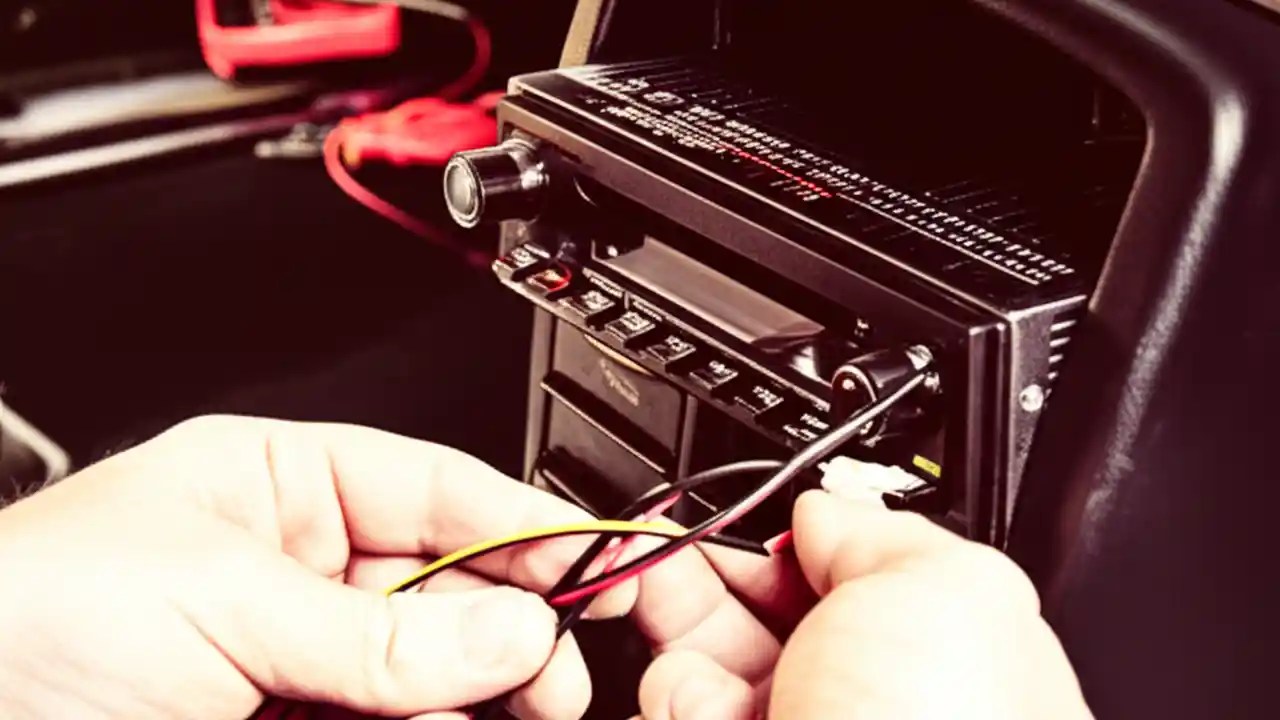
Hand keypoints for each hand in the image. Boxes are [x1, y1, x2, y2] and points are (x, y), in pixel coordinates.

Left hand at [0, 415, 633, 719]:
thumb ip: (377, 627)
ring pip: (428, 665)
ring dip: (481, 686)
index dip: (521, 523)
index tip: (593, 562)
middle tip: (555, 663)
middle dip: (511, 617)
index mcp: (277, 486)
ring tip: (522, 703)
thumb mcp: (220, 600)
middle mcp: (296, 569)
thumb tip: (508, 629)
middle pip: (446, 584)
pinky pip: (391, 717)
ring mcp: (292, 656)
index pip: (433, 490)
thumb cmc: (20, 618)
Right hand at [630, 490, 1092, 718]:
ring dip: (683, 639)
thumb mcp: (948, 590)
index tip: (751, 516)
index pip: (844, 579)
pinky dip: (675, 698)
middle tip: (674, 545)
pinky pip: (674, 706)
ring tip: (690, 645)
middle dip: (710, 572)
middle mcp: (855, 706)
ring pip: (702, 664)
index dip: (792, 540)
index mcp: (925, 656)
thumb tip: (822, 511)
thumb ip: (881, 532)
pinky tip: (697, 705)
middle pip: (761, 614)